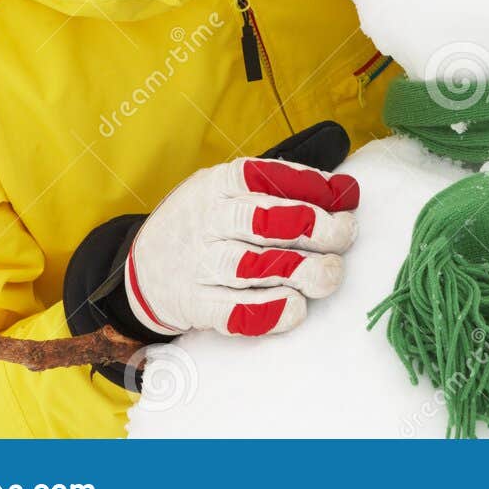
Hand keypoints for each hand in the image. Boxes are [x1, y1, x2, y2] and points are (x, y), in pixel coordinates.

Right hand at [124, 122, 360, 337]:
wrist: (141, 271)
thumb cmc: (208, 226)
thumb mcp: (229, 190)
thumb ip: (279, 185)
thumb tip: (344, 187)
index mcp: (219, 184)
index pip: (267, 176)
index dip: (313, 185)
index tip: (347, 196)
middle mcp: (207, 220)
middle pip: (266, 221)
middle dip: (316, 228)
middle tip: (345, 235)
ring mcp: (199, 264)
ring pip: (254, 267)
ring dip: (301, 271)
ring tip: (330, 273)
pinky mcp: (195, 305)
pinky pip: (234, 312)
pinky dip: (270, 312)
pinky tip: (297, 307)